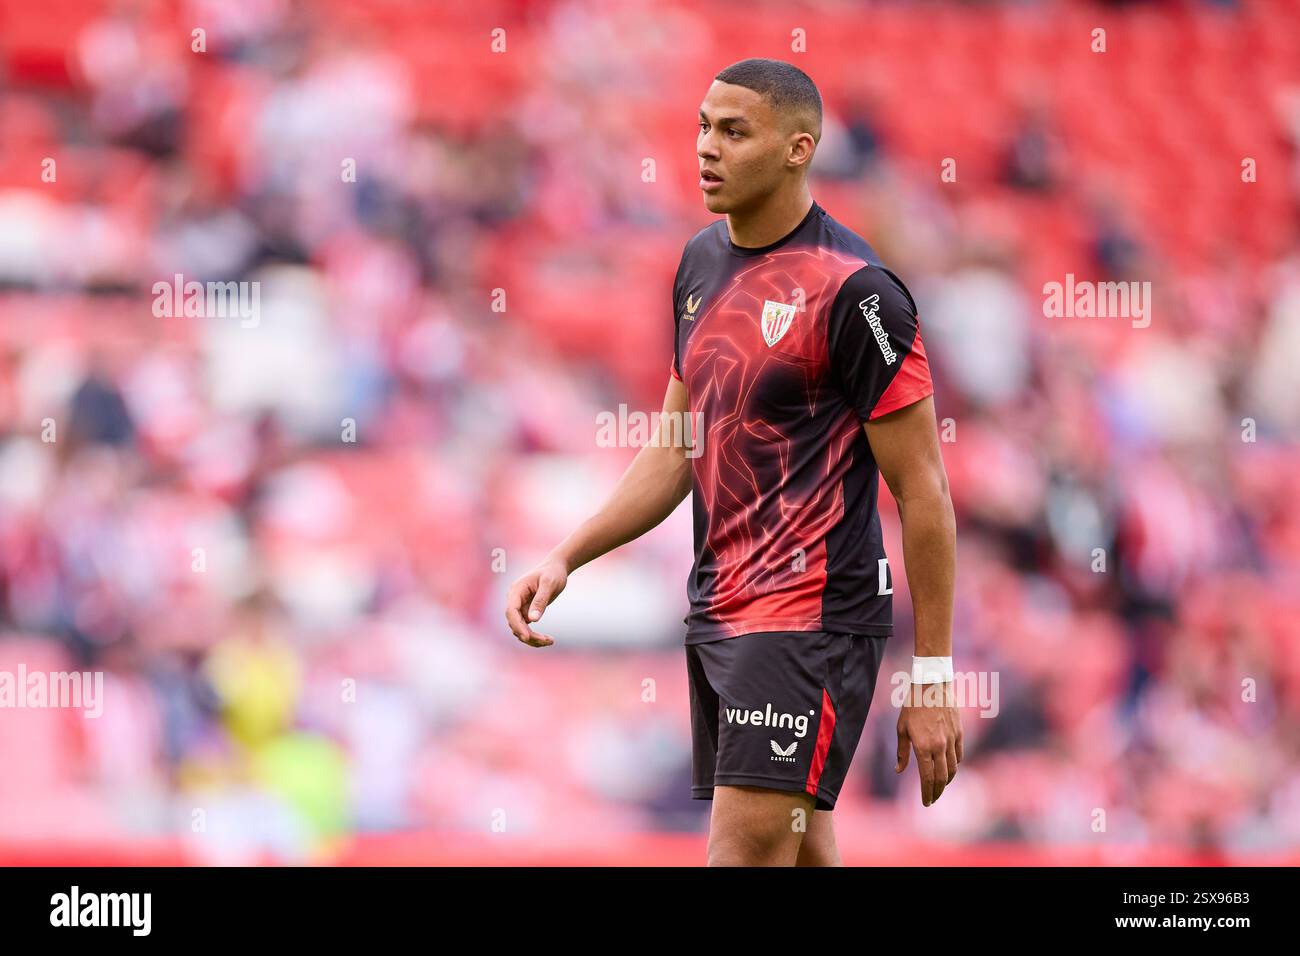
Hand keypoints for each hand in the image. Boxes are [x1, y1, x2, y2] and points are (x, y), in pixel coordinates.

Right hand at [504, 557, 567, 647]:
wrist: (556, 568)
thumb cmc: (553, 573)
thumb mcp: (549, 584)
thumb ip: (540, 601)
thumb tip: (532, 620)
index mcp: (516, 590)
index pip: (511, 611)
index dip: (517, 625)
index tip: (527, 637)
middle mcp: (515, 600)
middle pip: (514, 623)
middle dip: (528, 635)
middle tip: (547, 641)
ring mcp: (519, 607)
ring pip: (520, 628)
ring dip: (532, 638)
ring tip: (550, 641)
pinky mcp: (526, 612)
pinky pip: (526, 628)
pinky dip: (535, 636)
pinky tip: (549, 640)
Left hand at [896, 681, 961, 805]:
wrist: (932, 684)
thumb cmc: (912, 705)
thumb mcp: (901, 728)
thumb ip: (902, 752)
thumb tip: (899, 771)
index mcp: (923, 747)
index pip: (926, 778)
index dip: (926, 793)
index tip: (925, 803)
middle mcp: (940, 746)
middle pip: (941, 778)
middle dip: (937, 792)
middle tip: (933, 799)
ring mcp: (952, 740)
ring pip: (953, 769)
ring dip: (946, 781)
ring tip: (939, 786)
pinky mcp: (959, 733)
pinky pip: (959, 755)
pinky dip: (955, 765)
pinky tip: (949, 768)